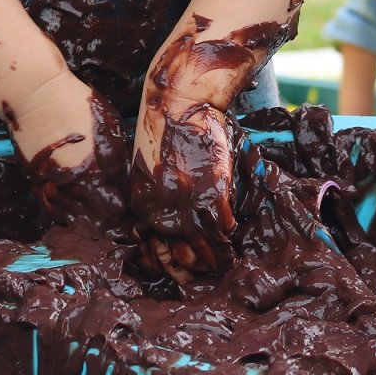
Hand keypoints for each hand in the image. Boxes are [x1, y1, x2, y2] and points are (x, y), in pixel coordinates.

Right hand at [12, 75, 130, 229]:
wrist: (36, 95)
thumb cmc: (76, 101)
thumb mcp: (109, 123)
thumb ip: (119, 151)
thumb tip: (126, 173)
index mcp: (106, 166)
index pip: (125, 201)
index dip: (132, 211)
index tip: (136, 217)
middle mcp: (83, 182)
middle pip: (104, 216)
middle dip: (117, 225)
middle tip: (124, 232)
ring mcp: (58, 185)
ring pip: (79, 219)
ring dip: (93, 227)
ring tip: (102, 233)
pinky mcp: (38, 184)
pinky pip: (54, 212)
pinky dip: (66, 219)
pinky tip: (73, 222)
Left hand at [130, 94, 240, 280]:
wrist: (178, 102)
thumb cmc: (162, 132)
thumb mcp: (147, 170)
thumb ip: (156, 200)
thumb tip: (169, 224)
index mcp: (144, 207)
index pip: (156, 253)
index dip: (173, 266)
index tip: (185, 271)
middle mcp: (164, 212)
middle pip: (183, 257)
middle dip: (199, 268)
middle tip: (212, 272)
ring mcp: (189, 204)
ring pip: (207, 247)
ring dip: (219, 257)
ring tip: (228, 261)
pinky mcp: (212, 192)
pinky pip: (223, 226)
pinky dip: (229, 232)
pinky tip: (231, 232)